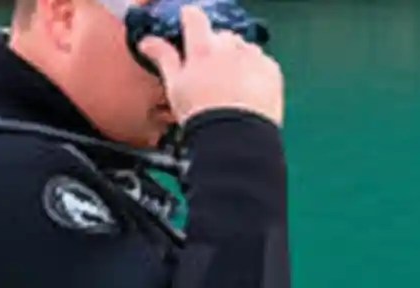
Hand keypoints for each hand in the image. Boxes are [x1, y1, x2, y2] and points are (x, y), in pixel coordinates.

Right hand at [137, 5, 283, 126]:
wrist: (236, 139)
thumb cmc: (200, 114)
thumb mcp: (175, 87)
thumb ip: (164, 59)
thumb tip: (147, 42)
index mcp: (202, 49)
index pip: (194, 17)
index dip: (190, 18)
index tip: (188, 25)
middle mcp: (229, 47)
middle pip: (221, 35)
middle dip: (215, 47)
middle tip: (210, 72)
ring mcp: (253, 57)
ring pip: (243, 48)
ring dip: (237, 58)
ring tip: (231, 84)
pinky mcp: (272, 71)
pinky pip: (262, 62)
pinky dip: (255, 71)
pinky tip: (249, 91)